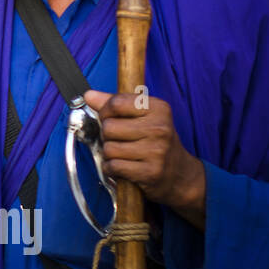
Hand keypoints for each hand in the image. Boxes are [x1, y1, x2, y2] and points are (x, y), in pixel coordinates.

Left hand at [83, 89, 206, 228]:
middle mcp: (160, 128)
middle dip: (107, 135)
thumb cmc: (155, 141)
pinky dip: (112, 168)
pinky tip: (123, 166)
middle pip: (109, 127)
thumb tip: (89, 95)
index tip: (109, 117)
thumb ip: (114, 104)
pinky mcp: (150, 172)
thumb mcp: (141, 116)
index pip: (116, 103)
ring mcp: (156, 151)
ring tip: (123, 154)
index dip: (104, 112)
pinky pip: (113, 166)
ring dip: (109, 154)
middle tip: (119, 140)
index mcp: (158, 109)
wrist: (179, 173)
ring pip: (109, 148)